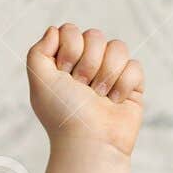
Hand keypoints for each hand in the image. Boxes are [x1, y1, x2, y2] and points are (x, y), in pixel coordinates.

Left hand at [27, 23, 143, 158]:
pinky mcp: (131, 85)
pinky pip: (134, 65)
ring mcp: (109, 74)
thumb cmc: (64, 115)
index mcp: (63, 65)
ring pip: (117, 47)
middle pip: (95, 36)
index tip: (64, 73)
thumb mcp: (40, 82)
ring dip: (106, 74)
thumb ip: (38, 53)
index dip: (69, 48)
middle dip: (88, 63)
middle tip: (81, 87)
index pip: (71, 31)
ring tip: (98, 97)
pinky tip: (114, 102)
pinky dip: (123, 85)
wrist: (90, 142)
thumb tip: (54, 30)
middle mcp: (85, 68)